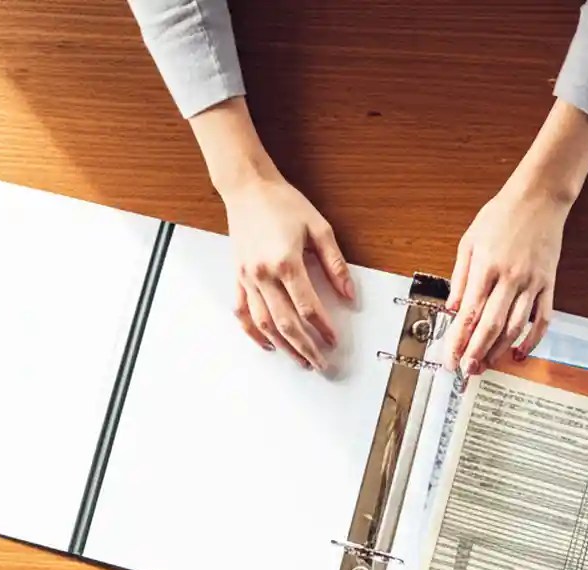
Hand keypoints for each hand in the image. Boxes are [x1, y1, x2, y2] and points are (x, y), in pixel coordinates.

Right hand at [227, 176, 354, 370]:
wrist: (248, 188)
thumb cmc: (283, 203)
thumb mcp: (319, 228)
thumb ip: (335, 263)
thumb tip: (349, 293)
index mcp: (286, 262)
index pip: (308, 307)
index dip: (323, 328)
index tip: (334, 341)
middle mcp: (264, 274)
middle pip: (286, 323)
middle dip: (305, 348)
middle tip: (320, 364)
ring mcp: (248, 277)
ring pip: (264, 323)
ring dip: (282, 346)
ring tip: (299, 360)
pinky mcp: (238, 276)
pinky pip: (242, 311)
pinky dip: (252, 332)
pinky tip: (266, 343)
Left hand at [444, 187, 566, 373]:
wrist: (539, 198)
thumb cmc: (501, 215)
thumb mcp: (469, 241)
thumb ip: (459, 277)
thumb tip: (452, 309)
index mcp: (485, 267)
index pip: (469, 313)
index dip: (458, 340)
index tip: (450, 358)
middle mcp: (510, 278)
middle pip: (491, 326)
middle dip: (476, 353)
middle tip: (466, 371)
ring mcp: (532, 283)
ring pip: (515, 327)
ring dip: (500, 351)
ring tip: (487, 365)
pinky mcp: (548, 284)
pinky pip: (542, 319)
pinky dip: (533, 340)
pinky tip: (520, 352)